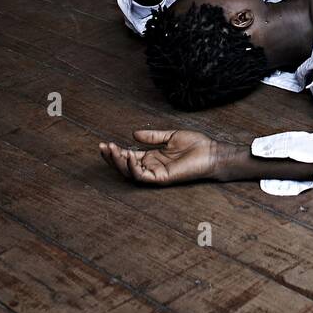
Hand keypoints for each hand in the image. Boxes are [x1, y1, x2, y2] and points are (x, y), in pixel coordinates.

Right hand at [99, 128, 216, 184]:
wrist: (211, 152)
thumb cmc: (195, 145)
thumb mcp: (170, 136)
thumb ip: (153, 136)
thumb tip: (133, 134)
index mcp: (153, 157)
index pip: (129, 156)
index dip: (116, 151)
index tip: (104, 143)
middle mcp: (152, 167)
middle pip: (125, 165)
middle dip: (112, 157)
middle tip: (102, 146)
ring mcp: (156, 174)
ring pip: (130, 172)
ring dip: (118, 162)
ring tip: (110, 149)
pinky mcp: (162, 179)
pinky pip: (142, 176)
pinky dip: (133, 168)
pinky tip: (129, 156)